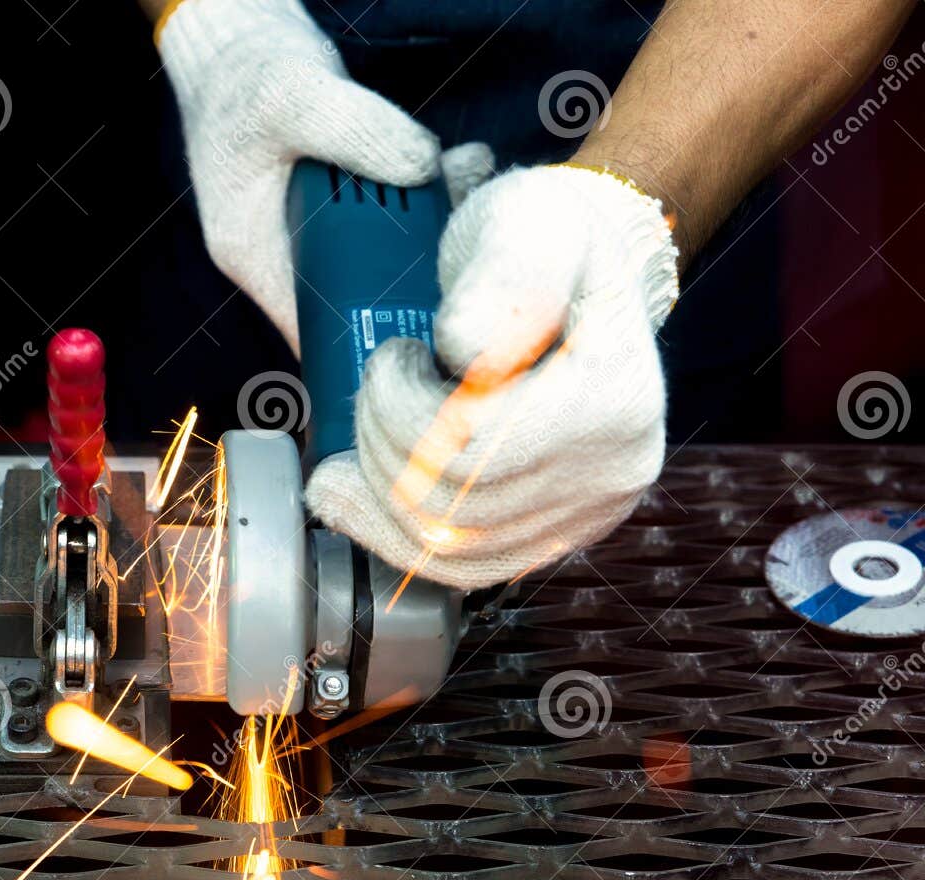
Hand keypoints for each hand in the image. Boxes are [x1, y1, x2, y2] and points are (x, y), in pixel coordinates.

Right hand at [157, 0, 440, 352]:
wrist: (238, 36)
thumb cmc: (245, 71)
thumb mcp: (293, 96)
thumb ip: (357, 131)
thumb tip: (424, 169)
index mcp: (256, 255)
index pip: (313, 331)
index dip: (367, 345)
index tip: (427, 340)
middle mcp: (285, 254)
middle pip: (358, 299)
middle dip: (418, 279)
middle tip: (468, 252)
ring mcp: (316, 229)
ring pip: (385, 256)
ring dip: (435, 229)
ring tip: (470, 187)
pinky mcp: (343, 201)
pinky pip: (394, 214)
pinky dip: (430, 193)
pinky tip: (460, 165)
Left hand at [305, 164, 680, 589]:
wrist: (583, 275)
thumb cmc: (546, 242)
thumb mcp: (525, 223)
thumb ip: (502, 275)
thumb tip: (464, 350)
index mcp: (614, 392)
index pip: (472, 445)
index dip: (400, 406)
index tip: (397, 354)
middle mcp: (615, 468)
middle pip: (455, 503)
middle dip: (381, 444)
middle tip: (378, 384)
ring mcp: (591, 511)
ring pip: (450, 548)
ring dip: (378, 491)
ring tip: (359, 435)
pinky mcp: (559, 534)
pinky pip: (466, 570)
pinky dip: (393, 536)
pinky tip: (350, 499)